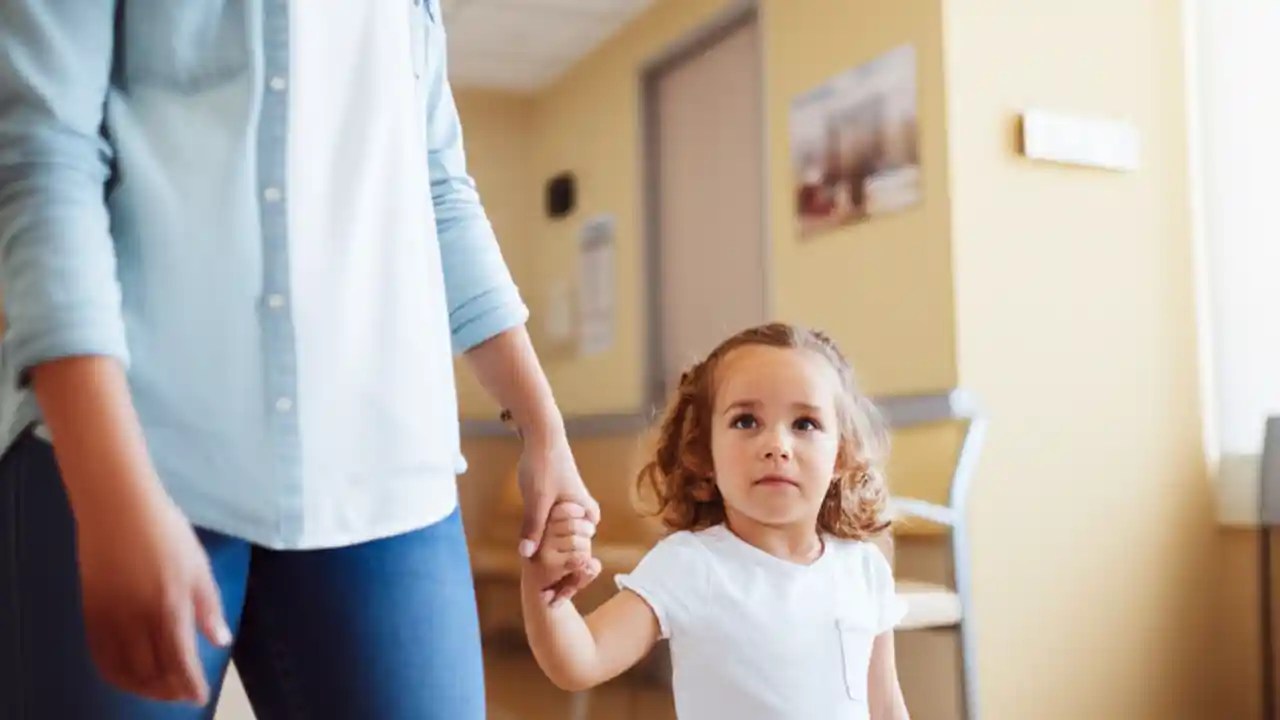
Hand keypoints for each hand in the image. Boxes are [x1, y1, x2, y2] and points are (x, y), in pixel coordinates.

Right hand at [74, 487, 231, 704]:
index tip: (200, 696)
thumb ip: (208, 608)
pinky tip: (129, 674)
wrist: (118, 508)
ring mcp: (110, 617)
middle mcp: (138, 618)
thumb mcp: (198, 567)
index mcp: (171, 606)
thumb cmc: (167, 532)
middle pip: (152, 671)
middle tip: (181, 693)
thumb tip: (219, 641)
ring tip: (159, 688)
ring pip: (124, 670)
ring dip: (143, 687)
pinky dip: (115, 673)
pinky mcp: (90, 612)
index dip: (190, 684)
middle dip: (169, 689)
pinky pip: (100, 656)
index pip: (181, 660)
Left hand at [517, 433, 600, 602]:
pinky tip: (536, 565)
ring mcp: (574, 513)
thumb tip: (526, 555)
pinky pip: (557, 536)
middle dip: (563, 579)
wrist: (544, 437)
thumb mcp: (537, 499)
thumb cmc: (543, 465)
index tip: (556, 603)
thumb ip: (532, 527)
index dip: (570, 583)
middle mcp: (585, 516)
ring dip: (556, 566)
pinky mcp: (562, 509)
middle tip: (550, 604)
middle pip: (575, 555)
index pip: (581, 558)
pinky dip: (549, 550)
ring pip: (566, 546)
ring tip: (545, 593)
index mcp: (586, 515)